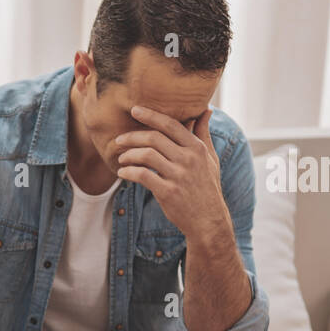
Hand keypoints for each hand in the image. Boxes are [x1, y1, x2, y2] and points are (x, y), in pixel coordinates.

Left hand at [115, 105, 231, 244]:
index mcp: (197, 148)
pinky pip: (142, 176)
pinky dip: (128, 172)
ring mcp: (178, 176)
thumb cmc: (207, 187)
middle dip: (132, 136)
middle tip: (119, 139)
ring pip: (146, 155)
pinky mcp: (167, 192)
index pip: (171, 125)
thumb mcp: (210, 158)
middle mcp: (188, 159)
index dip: (151, 115)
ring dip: (128, 155)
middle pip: (154, 138)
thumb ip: (204, 133)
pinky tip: (122, 173)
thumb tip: (206, 109)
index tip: (134, 110)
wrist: (208, 220)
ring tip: (121, 159)